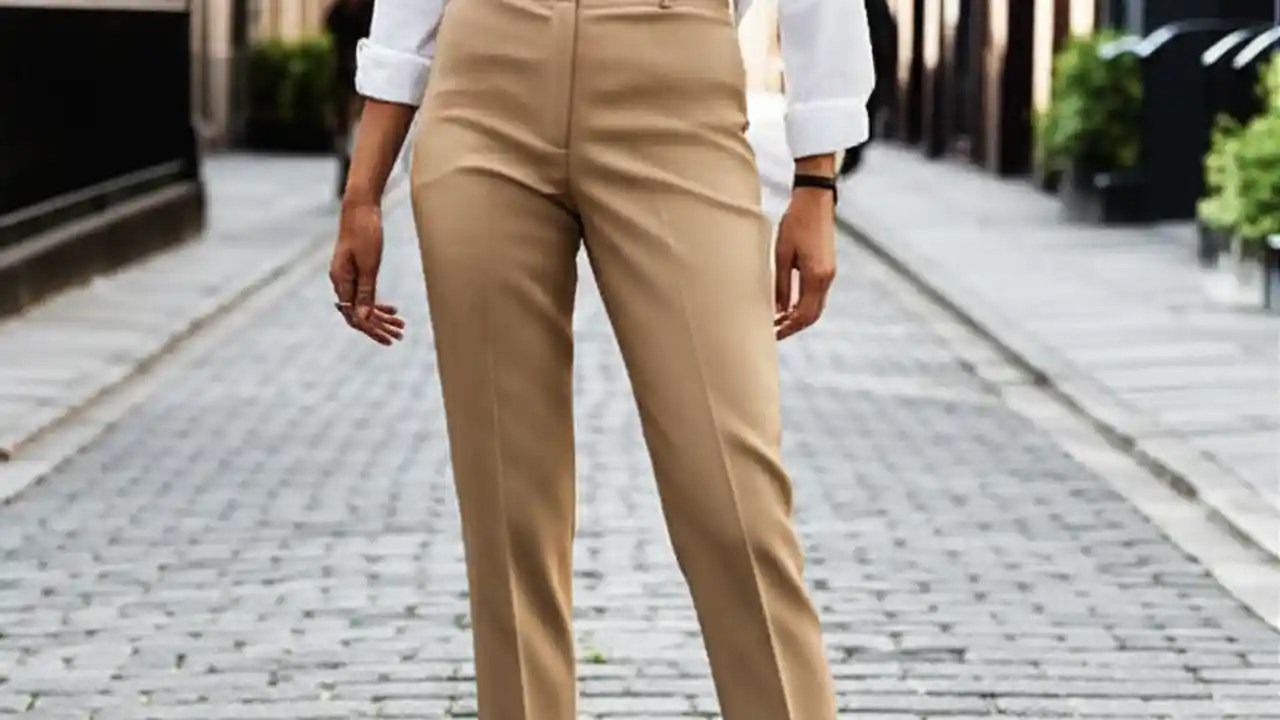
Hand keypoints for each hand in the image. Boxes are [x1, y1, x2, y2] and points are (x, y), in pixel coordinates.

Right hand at [330, 200, 404, 344]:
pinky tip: (392, 309)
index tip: (388, 339)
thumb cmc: (365, 232)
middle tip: (399, 337)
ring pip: (362, 304)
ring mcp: (346, 276)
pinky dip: (378, 303)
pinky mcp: (354, 270)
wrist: (360, 208)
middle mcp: (341, 282)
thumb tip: (362, 319)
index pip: (354, 316)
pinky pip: (364, 293)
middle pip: (358, 313)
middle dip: (379, 327)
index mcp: (341, 282)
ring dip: (381, 317)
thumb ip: (365, 292)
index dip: (371, 330)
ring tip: (400, 326)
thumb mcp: (369, 265)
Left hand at [774, 185, 836, 339]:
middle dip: (794, 327)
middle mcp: (826, 278)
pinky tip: (787, 306)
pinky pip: (816, 295)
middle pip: (812, 315)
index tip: (772, 334)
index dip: (788, 328)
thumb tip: (778, 310)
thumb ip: (780, 284)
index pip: (803, 314)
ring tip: (778, 322)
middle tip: (774, 333)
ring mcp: (829, 273)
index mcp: (815, 276)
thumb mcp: (782, 253)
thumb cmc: (795, 222)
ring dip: (799, 317)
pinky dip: (803, 305)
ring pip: (816, 307)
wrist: (815, 200)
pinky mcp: (827, 267)